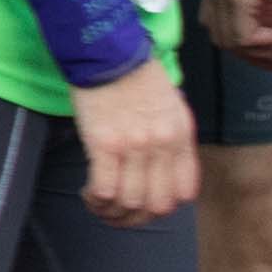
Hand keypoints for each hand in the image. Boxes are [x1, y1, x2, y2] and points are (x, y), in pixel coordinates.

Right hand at [68, 58, 197, 224]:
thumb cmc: (136, 77)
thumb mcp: (171, 108)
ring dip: (112, 212)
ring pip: (129, 202)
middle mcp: (161, 146)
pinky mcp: (104, 143)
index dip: (162, 207)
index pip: (183, 193)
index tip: (144, 204)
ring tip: (99, 204)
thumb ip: (172, 141)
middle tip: (118, 214)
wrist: (108, 53)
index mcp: (180, 138)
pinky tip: (88, 193)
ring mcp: (134, 146)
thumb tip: (163, 171)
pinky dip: (97, 199)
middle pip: (156, 205)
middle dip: (135, 219)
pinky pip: (105, 188)